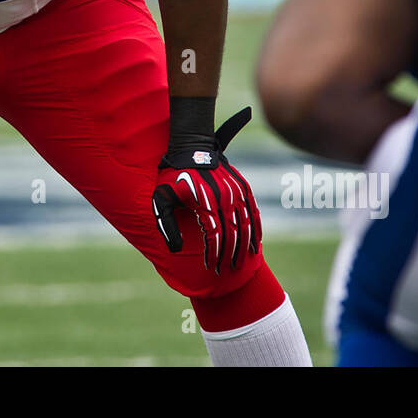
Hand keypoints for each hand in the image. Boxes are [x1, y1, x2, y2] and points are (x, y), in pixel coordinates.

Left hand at [152, 106, 261, 273]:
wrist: (191, 147)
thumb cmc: (172, 176)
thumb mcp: (161, 199)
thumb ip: (166, 225)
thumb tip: (175, 250)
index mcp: (204, 203)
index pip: (214, 236)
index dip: (213, 254)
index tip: (210, 267)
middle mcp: (224, 199)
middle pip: (232, 234)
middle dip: (230, 256)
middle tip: (227, 270)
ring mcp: (236, 193)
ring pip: (246, 226)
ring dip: (245, 247)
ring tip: (241, 263)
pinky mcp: (243, 188)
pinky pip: (254, 212)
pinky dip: (256, 230)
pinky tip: (255, 245)